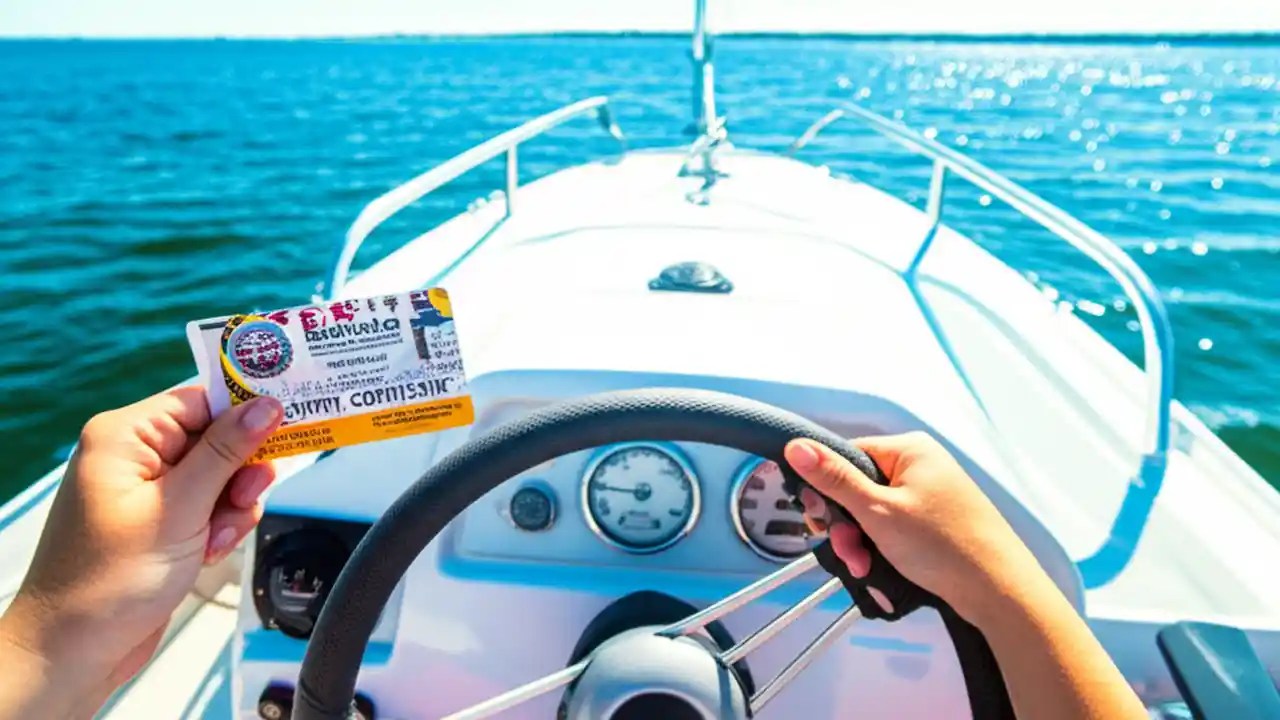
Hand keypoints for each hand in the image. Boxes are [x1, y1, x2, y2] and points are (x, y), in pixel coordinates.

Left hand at [0, 388, 282, 716]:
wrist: (76, 650)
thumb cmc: (109, 579)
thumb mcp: (179, 508)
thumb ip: (225, 452)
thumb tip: (266, 405)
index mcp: (126, 436)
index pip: (202, 399)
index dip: (246, 408)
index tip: (290, 418)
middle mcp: (136, 455)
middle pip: (218, 437)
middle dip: (239, 471)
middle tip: (244, 498)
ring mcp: (150, 490)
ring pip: (222, 475)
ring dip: (232, 506)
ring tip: (216, 537)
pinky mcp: (163, 521)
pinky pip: (212, 506)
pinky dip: (221, 527)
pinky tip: (207, 551)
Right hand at [784, 432, 1049, 626]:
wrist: (999, 590)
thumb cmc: (942, 545)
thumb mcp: (878, 511)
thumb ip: (834, 479)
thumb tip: (795, 445)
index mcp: (909, 450)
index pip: (846, 456)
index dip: (826, 488)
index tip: (818, 519)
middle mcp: (919, 466)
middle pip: (857, 488)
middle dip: (846, 525)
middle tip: (848, 551)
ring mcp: (928, 495)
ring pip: (872, 514)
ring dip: (861, 543)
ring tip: (866, 567)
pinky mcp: (933, 523)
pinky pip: (891, 530)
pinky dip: (881, 549)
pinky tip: (880, 569)